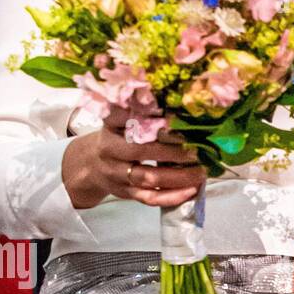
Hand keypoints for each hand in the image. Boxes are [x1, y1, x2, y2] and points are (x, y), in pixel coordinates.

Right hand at [61, 106, 205, 209]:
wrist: (91, 165)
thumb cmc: (117, 137)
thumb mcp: (120, 120)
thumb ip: (139, 110)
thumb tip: (169, 95)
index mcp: (111, 129)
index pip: (132, 125)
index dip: (156, 125)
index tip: (180, 121)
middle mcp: (111, 152)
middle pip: (143, 152)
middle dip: (174, 152)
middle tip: (200, 149)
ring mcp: (117, 175)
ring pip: (148, 179)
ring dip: (178, 177)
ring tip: (202, 172)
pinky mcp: (126, 193)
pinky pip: (149, 198)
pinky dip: (171, 196)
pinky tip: (191, 190)